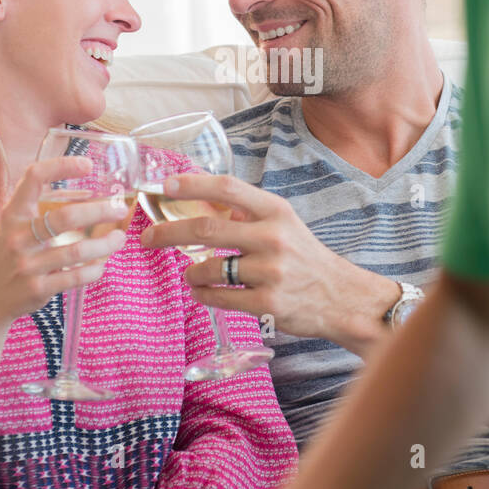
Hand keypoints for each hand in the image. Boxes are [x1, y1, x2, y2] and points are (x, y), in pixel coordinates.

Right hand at [0, 156, 127, 334]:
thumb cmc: (7, 256)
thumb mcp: (11, 227)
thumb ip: (35, 208)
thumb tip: (81, 187)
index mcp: (13, 215)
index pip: (34, 178)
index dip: (61, 166)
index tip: (88, 165)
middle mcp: (17, 237)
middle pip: (65, 217)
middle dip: (99, 211)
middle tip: (119, 209)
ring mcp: (27, 265)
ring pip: (77, 251)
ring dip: (105, 244)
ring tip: (119, 238)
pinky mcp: (38, 289)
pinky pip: (75, 278)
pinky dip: (94, 270)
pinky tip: (101, 265)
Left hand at [138, 173, 400, 353]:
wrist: (341, 298)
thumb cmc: (306, 258)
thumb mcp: (285, 224)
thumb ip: (249, 213)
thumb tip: (207, 200)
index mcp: (275, 211)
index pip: (227, 188)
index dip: (193, 184)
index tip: (165, 186)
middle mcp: (272, 237)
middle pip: (206, 229)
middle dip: (168, 233)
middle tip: (146, 238)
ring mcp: (270, 272)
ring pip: (208, 268)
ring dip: (190, 272)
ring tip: (190, 274)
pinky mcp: (268, 304)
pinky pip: (219, 297)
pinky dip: (202, 294)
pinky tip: (202, 291)